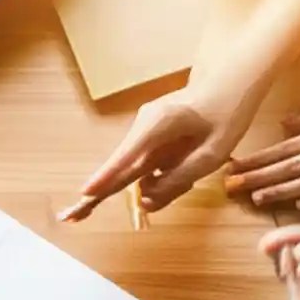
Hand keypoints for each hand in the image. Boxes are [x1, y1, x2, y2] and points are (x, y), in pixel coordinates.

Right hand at [61, 79, 266, 220]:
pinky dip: (162, 177)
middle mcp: (144, 127)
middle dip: (101, 193)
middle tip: (71, 217)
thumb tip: (147, 202)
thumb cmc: (225, 113)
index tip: (85, 193)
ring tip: (192, 171)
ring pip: (139, 172)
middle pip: (120, 168)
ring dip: (159, 185)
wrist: (229, 82)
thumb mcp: (211, 155)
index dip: (107, 178)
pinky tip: (188, 164)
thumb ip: (178, 180)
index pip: (127, 156)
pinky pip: (147, 167)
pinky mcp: (148, 138)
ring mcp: (144, 132)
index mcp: (159, 124)